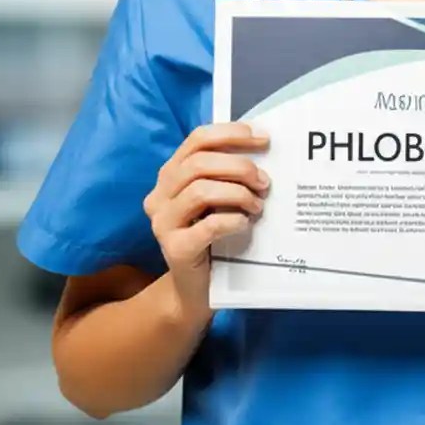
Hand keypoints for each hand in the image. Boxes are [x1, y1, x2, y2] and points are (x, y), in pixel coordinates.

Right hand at [143, 122, 270, 322]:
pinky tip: (245, 223)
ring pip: (200, 191)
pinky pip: (208, 226)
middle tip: (265, 181)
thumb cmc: (212, 238)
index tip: (263, 138)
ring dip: (237, 193)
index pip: (197, 140)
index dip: (231, 134)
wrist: (195, 290)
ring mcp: (162, 223)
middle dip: (239, 167)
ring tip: (257, 205)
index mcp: (170, 175)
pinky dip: (232, 220)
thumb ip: (227, 175)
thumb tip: (263, 148)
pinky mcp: (174, 249)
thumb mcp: (217, 200)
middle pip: (199, 163)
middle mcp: (159, 196)